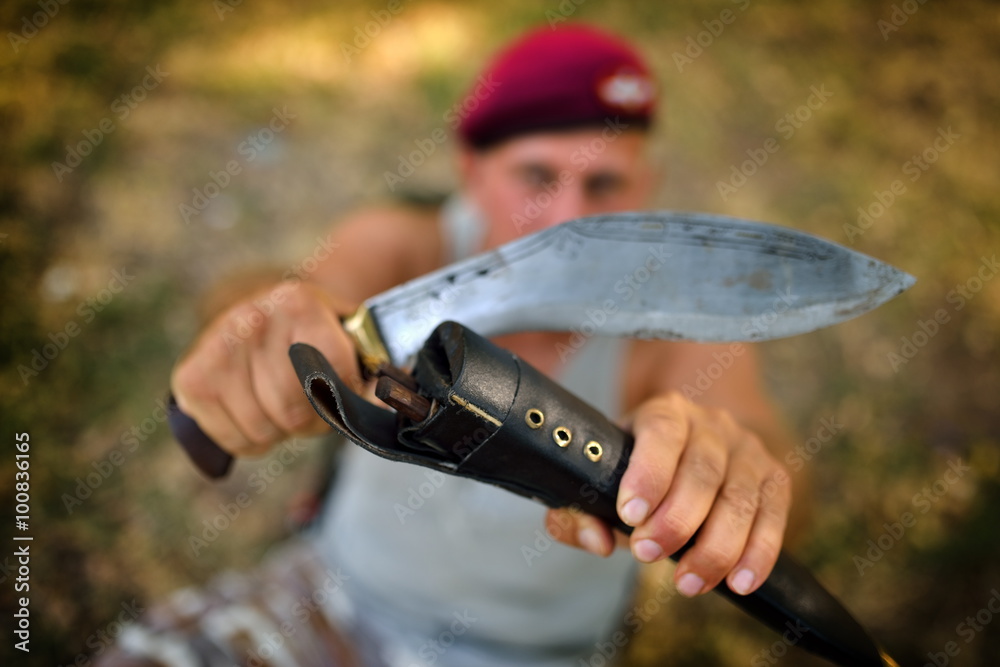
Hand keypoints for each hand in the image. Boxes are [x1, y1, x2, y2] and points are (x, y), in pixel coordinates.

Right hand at [171, 282, 362, 457]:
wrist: (260, 308)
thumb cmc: (310, 330)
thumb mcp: (345, 330)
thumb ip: (373, 367)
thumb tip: (392, 400)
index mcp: (298, 304)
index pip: (333, 382)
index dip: (344, 402)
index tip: (343, 394)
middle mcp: (252, 321)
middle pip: (293, 411)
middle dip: (310, 422)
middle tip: (311, 407)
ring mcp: (216, 349)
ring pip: (264, 430)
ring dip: (280, 433)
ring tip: (281, 407)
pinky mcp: (191, 379)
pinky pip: (233, 440)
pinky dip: (251, 442)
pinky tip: (255, 414)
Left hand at [545, 391, 790, 597]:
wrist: (685, 449)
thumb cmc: (634, 475)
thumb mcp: (598, 482)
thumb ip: (578, 511)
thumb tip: (596, 541)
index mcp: (664, 412)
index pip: (661, 432)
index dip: (648, 473)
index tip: (631, 515)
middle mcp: (711, 423)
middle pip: (702, 470)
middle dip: (676, 520)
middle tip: (646, 554)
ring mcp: (747, 449)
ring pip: (739, 498)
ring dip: (716, 547)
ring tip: (688, 583)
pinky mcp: (773, 478)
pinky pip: (774, 515)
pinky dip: (759, 552)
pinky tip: (739, 582)